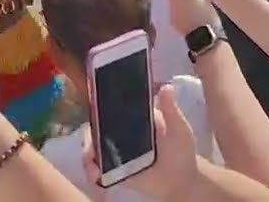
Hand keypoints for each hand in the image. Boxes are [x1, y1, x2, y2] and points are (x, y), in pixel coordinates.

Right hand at [82, 86, 200, 198]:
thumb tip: (167, 86)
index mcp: (133, 118)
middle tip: (91, 144)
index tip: (93, 108)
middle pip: (95, 127)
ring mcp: (114, 151)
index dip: (98, 107)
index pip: (110, 108)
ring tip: (92, 163)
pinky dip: (91, 169)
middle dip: (89, 134)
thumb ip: (171, 110)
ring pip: (92, 146)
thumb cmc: (181, 152)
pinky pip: (96, 167)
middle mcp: (119, 132)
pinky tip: (95, 175)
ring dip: (86, 152)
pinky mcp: (113, 170)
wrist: (181, 182)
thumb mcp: (179, 128)